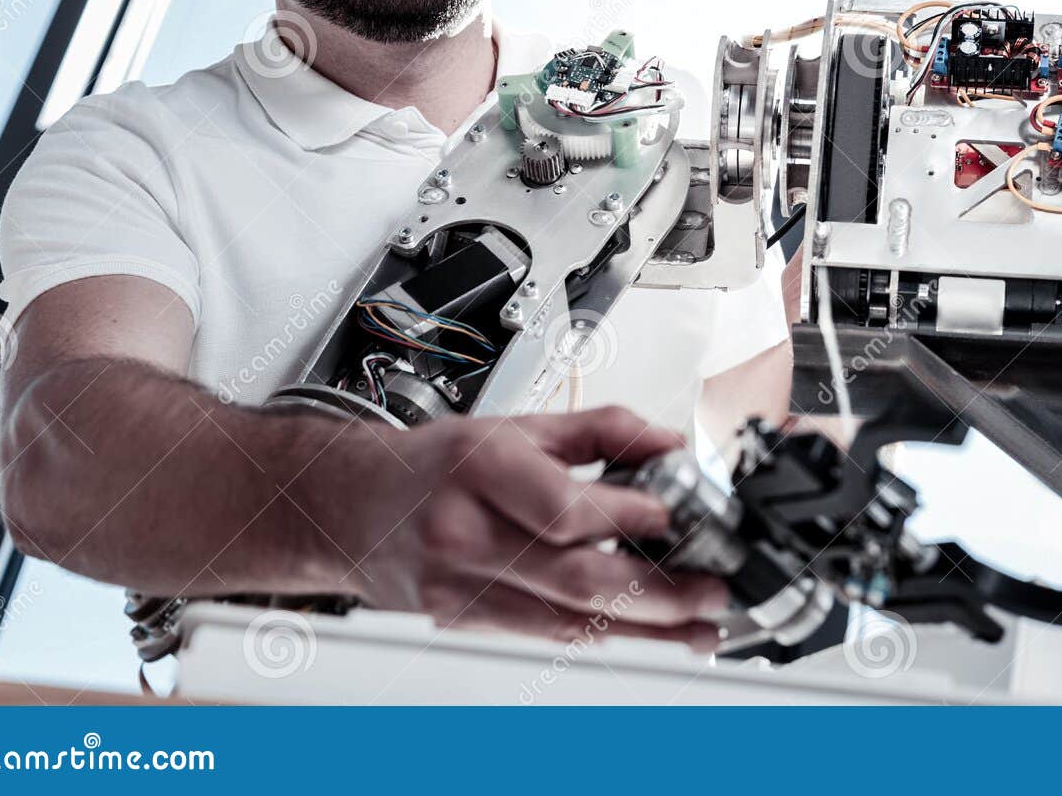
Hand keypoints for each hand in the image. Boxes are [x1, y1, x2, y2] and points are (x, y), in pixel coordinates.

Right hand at [328, 405, 726, 650]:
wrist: (352, 507)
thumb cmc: (435, 464)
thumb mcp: (517, 426)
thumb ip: (600, 430)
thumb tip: (669, 445)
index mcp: (479, 467)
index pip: (564, 508)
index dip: (628, 519)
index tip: (678, 518)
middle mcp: (465, 530)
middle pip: (574, 577)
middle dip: (657, 592)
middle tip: (710, 589)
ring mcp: (460, 586)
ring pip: (567, 620)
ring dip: (645, 630)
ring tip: (697, 628)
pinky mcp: (463, 621)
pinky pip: (545, 634)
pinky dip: (602, 636)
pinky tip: (644, 636)